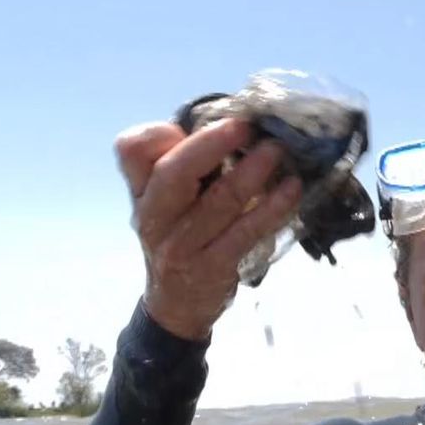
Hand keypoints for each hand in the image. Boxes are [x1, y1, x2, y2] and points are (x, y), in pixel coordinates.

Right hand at [116, 118, 301, 340]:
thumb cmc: (179, 237)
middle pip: (174, 173)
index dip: (158, 131)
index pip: (132, 151)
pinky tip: (292, 190)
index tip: (198, 119)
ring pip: (219, 202)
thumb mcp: (167, 203)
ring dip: (252, 172)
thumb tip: (236, 125)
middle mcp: (155, 217)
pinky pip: (246, 232)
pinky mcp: (213, 267)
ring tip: (278, 150)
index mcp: (142, 192)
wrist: (175, 305)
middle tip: (246, 127)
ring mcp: (182, 246)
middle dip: (212, 145)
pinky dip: (272, 208)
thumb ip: (184, 166)